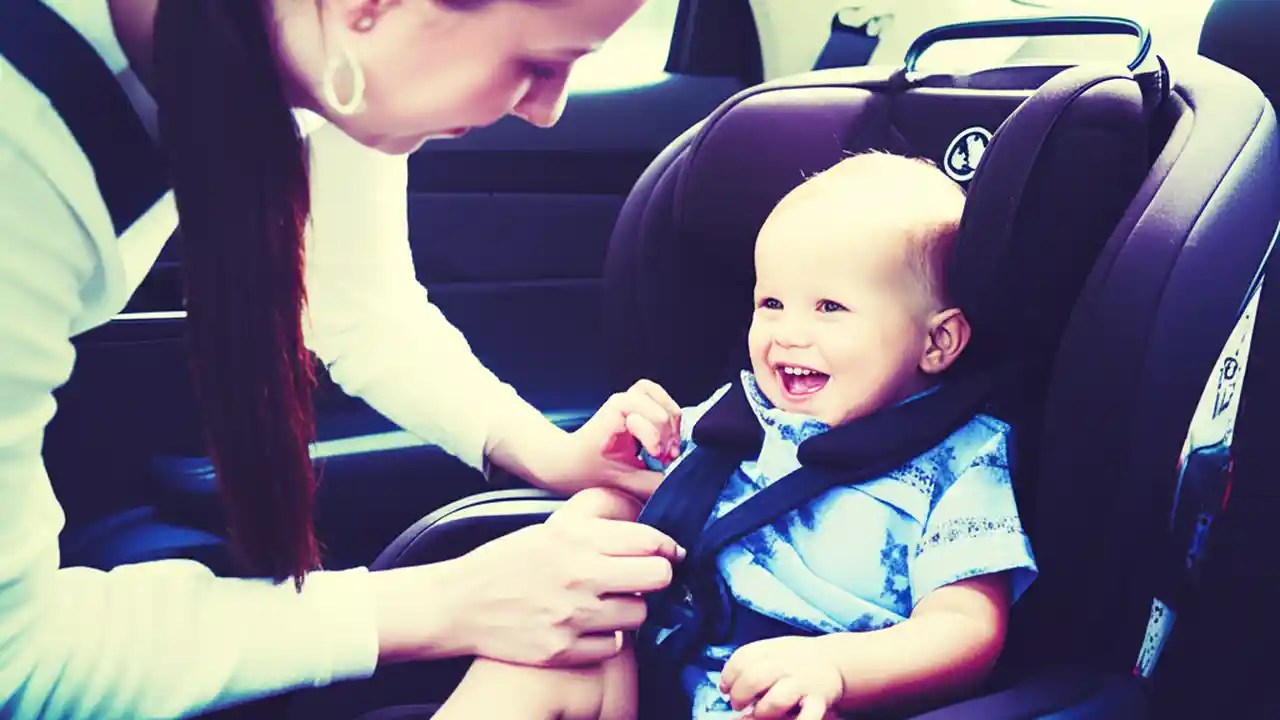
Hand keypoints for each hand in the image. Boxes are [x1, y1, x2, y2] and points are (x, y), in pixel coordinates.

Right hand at [445, 509, 682, 666]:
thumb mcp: (552, 525)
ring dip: (629, 610)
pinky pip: (613, 647)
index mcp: (577, 537)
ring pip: (639, 615)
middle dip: (656, 577)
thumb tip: (643, 513)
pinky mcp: (563, 650)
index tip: (665, 553)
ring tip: (605, 603)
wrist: (460, 603)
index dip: (666, 548)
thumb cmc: (509, 561)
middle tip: (639, 579)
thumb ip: (597, 516)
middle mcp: (579, 574)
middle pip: (658, 577)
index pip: (651, 541)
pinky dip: (605, 638)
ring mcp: (572, 615)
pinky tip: (586, 626)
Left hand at [539, 379, 682, 498]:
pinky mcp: (636, 402)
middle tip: (663, 457)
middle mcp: (621, 402)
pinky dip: (670, 414)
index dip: (656, 439)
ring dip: (672, 426)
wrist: (570, 460)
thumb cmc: (589, 470)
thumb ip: (652, 483)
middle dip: (667, 437)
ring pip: (664, 401)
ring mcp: (629, 399)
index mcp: (613, 417)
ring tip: (666, 445)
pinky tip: (666, 433)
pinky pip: (661, 397)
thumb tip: (677, 478)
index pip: (647, 418)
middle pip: (662, 412)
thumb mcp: (623, 482)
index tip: (656, 458)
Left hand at [720, 636, 844, 719]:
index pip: (740, 660)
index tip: (726, 688)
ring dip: (761, 712)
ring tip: (758, 713)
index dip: (727, 677)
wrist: (835, 660)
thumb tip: (722, 688)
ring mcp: (802, 684)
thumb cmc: (794, 659)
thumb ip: (747, 664)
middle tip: (738, 703)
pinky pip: (807, 717)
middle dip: (739, 696)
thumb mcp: (771, 651)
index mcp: (771, 651)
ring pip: (775, 701)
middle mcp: (785, 665)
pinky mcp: (818, 702)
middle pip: (753, 679)